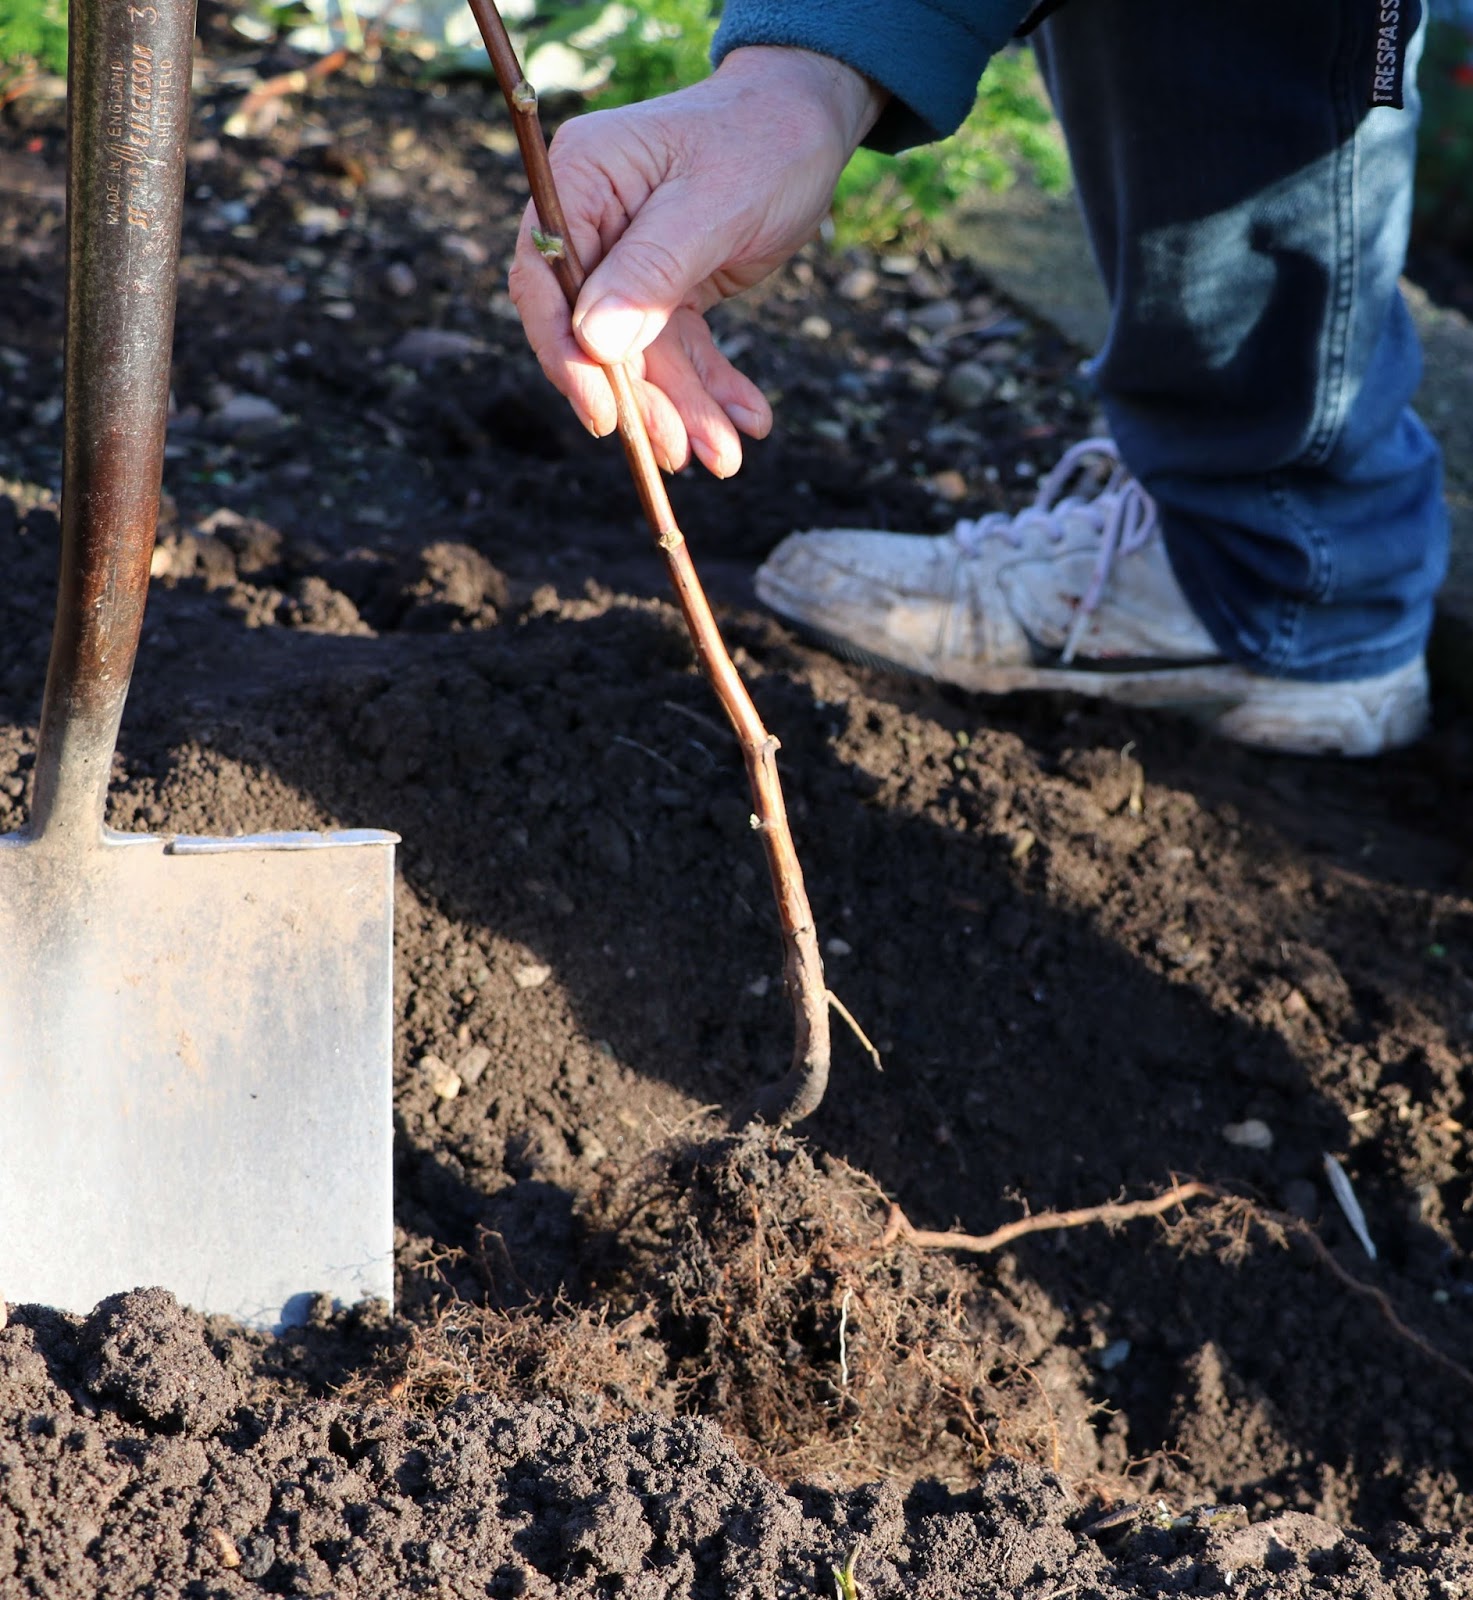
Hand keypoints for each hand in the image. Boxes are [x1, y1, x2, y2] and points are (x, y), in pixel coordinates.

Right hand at [509, 46, 886, 476]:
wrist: (813, 122)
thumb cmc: (764, 139)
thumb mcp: (715, 202)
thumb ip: (652, 270)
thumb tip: (594, 342)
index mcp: (582, 180)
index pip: (546, 281)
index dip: (566, 355)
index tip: (604, 414)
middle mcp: (594, 225)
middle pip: (596, 334)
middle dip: (644, 400)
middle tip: (682, 454)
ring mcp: (628, 262)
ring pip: (643, 356)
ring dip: (684, 410)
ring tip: (727, 456)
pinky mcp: (667, 290)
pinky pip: (681, 352)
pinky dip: (712, 390)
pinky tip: (746, 419)